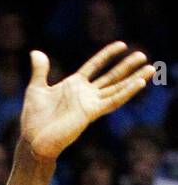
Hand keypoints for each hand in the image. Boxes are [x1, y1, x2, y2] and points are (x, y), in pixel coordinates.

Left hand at [19, 43, 153, 161]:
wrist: (33, 140)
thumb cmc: (34, 119)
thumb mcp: (36, 89)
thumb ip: (40, 70)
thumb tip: (36, 52)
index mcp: (73, 86)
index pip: (95, 66)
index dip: (107, 55)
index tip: (121, 45)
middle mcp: (85, 94)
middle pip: (111, 77)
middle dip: (127, 66)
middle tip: (142, 55)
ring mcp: (90, 104)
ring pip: (117, 88)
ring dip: (134, 79)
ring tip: (151, 69)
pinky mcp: (91, 113)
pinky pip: (113, 101)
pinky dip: (126, 93)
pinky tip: (139, 84)